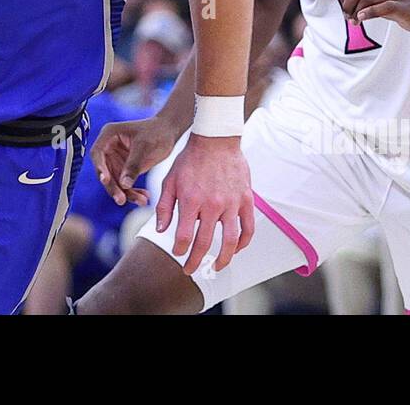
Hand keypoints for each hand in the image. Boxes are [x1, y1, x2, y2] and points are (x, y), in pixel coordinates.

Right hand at [90, 115, 180, 206]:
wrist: (169, 132)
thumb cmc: (156, 131)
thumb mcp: (145, 146)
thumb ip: (133, 164)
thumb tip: (124, 185)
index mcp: (109, 134)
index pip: (97, 152)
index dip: (99, 167)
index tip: (105, 179)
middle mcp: (109, 148)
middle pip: (105, 171)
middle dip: (113, 187)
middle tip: (121, 199)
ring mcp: (116, 160)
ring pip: (115, 181)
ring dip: (126, 193)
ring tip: (141, 201)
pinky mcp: (124, 169)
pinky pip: (125, 184)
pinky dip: (134, 192)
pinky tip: (144, 198)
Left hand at [156, 133, 253, 273]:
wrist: (216, 140)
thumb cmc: (190, 160)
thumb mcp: (170, 180)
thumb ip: (164, 206)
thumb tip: (161, 230)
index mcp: (191, 200)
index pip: (185, 236)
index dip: (180, 250)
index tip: (178, 254)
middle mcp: (212, 204)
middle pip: (205, 243)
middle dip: (196, 261)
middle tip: (191, 270)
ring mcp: (232, 203)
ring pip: (230, 240)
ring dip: (223, 259)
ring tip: (217, 267)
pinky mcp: (246, 199)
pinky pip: (248, 227)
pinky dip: (243, 242)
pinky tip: (236, 249)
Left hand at [339, 0, 409, 31]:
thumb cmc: (395, 3)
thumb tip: (343, 7)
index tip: (346, 10)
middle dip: (347, 5)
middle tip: (348, 18)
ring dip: (356, 11)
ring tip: (355, 21)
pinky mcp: (402, 4)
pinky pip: (383, 6)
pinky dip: (369, 12)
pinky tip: (362, 18)